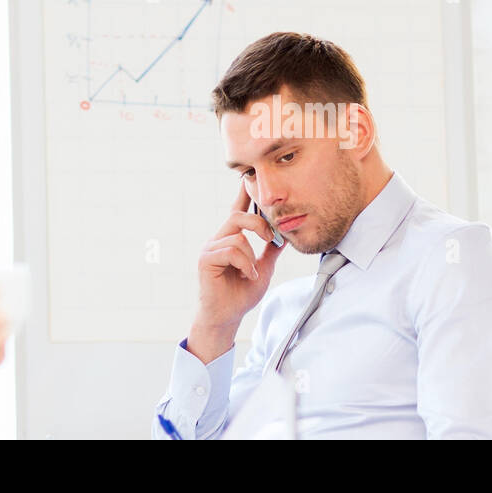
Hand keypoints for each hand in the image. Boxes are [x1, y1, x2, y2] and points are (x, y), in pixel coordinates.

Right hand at [188, 183, 285, 361]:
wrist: (227, 316)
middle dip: (258, 223)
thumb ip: (271, 250)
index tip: (247, 176)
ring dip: (251, 256)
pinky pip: (231, 250)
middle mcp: (218, 239)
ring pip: (237, 237)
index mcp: (231, 239)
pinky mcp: (205, 260)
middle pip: (238, 216)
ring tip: (251, 273)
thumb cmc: (242, 293)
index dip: (243, 193)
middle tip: (270, 238)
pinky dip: (244, 264)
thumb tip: (285, 234)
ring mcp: (210, 248)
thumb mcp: (264, 268)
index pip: (237, 210)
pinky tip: (246, 276)